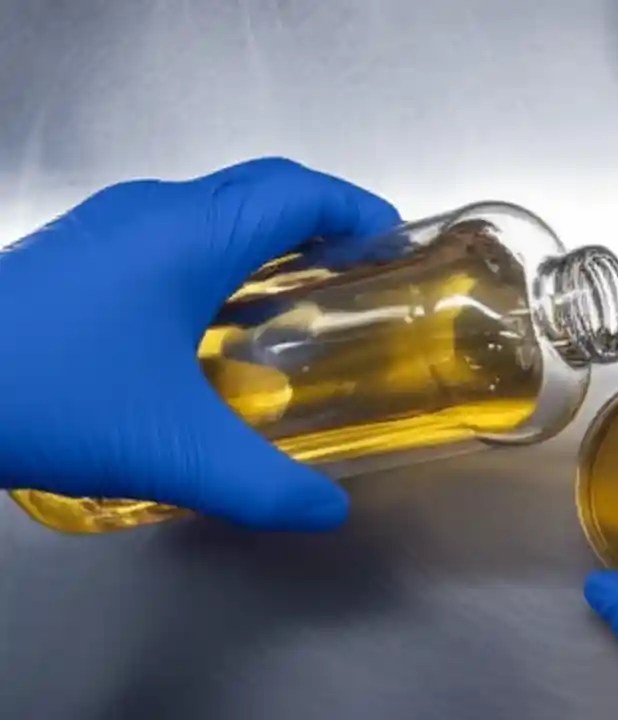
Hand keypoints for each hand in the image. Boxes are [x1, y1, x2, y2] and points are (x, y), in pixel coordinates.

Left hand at [0, 158, 399, 529]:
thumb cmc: (44, 396)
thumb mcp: (170, 451)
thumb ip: (264, 485)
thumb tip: (330, 511)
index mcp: (189, 233)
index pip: (299, 190)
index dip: (358, 209)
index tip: (397, 242)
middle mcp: (151, 213)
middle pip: (261, 188)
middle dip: (323, 220)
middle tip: (361, 271)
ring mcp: (107, 228)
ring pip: (213, 209)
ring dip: (269, 238)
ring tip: (303, 297)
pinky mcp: (77, 254)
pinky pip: (174, 234)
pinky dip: (222, 257)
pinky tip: (217, 326)